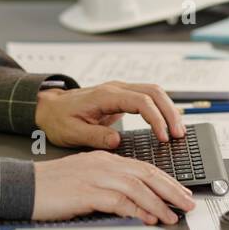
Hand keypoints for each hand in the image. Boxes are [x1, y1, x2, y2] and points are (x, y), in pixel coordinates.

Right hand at [33, 151, 196, 223]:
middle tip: (187, 203)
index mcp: (103, 158)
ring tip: (172, 216)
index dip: (165, 180)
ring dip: (158, 203)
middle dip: (171, 189)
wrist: (23, 186)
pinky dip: (137, 210)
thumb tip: (135, 203)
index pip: (142, 166)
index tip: (180, 192)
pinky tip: (147, 218)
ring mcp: (94, 175)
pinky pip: (119, 200)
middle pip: (146, 173)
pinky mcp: (86, 191)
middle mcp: (102, 163)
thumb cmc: (50, 186)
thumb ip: (108, 185)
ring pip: (137, 186)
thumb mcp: (84, 179)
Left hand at [34, 80, 184, 149]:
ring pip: (154, 92)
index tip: (163, 137)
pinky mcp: (122, 97)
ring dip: (169, 109)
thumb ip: (94, 136)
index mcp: (104, 96)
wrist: (49, 108)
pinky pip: (148, 98)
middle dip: (170, 112)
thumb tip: (116, 141)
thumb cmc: (59, 119)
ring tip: (178, 131)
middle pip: (154, 91)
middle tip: (179, 134)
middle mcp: (116, 88)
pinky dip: (161, 109)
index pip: (140, 101)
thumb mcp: (72, 132)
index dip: (155, 118)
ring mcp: (120, 90)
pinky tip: (167, 124)